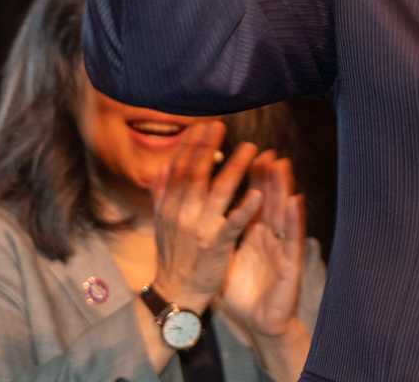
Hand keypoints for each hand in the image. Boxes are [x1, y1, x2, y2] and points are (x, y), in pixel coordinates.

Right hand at [150, 122, 263, 312]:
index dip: (189, 145)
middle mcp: (182, 213)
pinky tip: (257, 193)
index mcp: (169, 206)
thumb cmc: (172, 255)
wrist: (176, 292)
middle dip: (208, 147)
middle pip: (196, 173)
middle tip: (220, 125)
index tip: (201, 126)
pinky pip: (232, 223)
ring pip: (218, 191)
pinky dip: (245, 208)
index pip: (178, 168)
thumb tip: (162, 168)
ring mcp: (199, 228)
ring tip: (250, 149)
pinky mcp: (217, 245)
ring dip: (234, 168)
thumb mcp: (160, 223)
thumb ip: (161, 195)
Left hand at [218, 154, 306, 338]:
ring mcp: (281, 248)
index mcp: (254, 234)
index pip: (253, 198)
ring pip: (283, 212)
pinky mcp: (290, 264)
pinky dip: (293, 219)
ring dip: (283, 187)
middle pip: (269, 199)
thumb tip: (204, 214)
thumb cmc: (243, 292)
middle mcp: (269, 237)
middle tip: (266, 150)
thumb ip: (220, 234)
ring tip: (282, 164)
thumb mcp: (226, 257)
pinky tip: (295, 201)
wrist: (259, 323)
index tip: (248, 153)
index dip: (251, 177)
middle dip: (268, 174)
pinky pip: (292, 238)